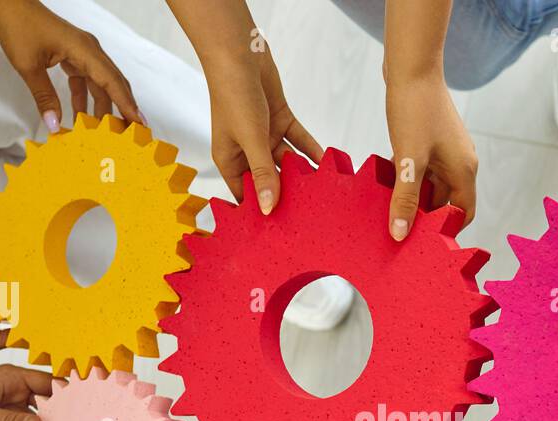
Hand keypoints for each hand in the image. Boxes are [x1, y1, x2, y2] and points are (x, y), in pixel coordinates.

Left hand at [0, 0, 140, 129]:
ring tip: (104, 131)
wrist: (11, 5)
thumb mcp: (29, 66)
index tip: (139, 124)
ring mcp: (83, 53)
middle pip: (114, 84)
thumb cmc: (20, 27)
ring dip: (102, 107)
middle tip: (130, 134)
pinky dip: (85, 98)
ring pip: (101, 84)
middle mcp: (90, 51)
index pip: (112, 82)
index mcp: (85, 50)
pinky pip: (86, 81)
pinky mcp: (75, 55)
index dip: (126, 105)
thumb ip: (44, 97)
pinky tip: (80, 115)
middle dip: (123, 109)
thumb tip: (55, 125)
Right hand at [199, 38, 321, 211]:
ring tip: (322, 192)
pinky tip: (327, 163)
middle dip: (286, 194)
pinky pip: (299, 141)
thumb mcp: (251, 140)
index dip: (259, 209)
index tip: (278, 229)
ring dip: (303, 173)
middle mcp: (246, 151)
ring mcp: (264, 135)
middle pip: (270, 179)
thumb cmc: (233, 95)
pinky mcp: (280, 120)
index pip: (245, 194)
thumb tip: (268, 207)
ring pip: (287, 161)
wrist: (239, 53)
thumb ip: (264, 174)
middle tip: (308, 215)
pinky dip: (311, 150)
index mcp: (230, 160)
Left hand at [385, 75, 477, 239]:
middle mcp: (460, 161)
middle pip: (446, 201)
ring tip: (389, 207)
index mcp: (464, 170)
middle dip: (425, 215)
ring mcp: (447, 150)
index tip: (423, 242)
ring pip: (432, 185)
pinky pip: (423, 169)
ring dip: (413, 196)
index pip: (464, 213)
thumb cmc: (414, 110)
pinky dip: (408, 178)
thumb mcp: (407, 160)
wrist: (412, 66)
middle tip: (399, 228)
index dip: (447, 230)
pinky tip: (387, 181)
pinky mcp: (432, 139)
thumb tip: (400, 234)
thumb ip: (404, 199)